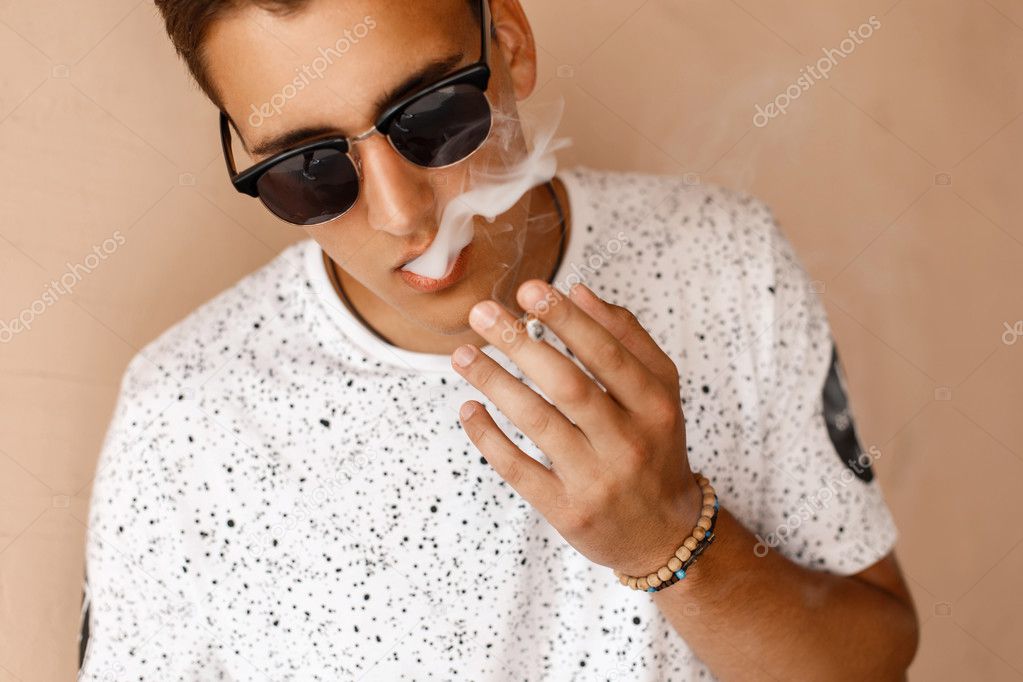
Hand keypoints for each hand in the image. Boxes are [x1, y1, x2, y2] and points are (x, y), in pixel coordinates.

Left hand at [450, 279, 704, 576]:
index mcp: (655, 406)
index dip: (567, 319)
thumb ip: (627, 337)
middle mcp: (629, 442)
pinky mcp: (567, 511)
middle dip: (520, 344)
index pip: (607, 354)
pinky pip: (518, 469)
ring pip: (538, 422)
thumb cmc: (654, 447)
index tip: (529, 290)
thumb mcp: (660, 391)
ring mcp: (596, 480)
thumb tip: (579, 291)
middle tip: (482, 313)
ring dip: (495, 383)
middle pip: (568, 385)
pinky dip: (488, 437)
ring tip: (464, 355)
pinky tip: (469, 409)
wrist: (664, 534)